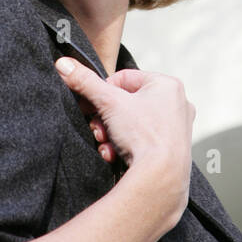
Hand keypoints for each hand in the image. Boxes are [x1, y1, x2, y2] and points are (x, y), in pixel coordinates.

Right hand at [54, 57, 195, 224]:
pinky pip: (142, 141)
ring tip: (106, 145)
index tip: (93, 106)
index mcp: (167, 84)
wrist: (161, 178)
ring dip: (112, 134)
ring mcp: (176, 128)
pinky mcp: (172, 149)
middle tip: (98, 129)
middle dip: (106, 119)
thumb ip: (85, 81)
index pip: (124, 78)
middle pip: (126, 103)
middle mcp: (177, 104)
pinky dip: (125, 147)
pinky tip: (116, 156)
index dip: (104, 92)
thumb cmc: (144, 135)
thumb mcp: (108, 102)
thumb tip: (64, 64)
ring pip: (132, 124)